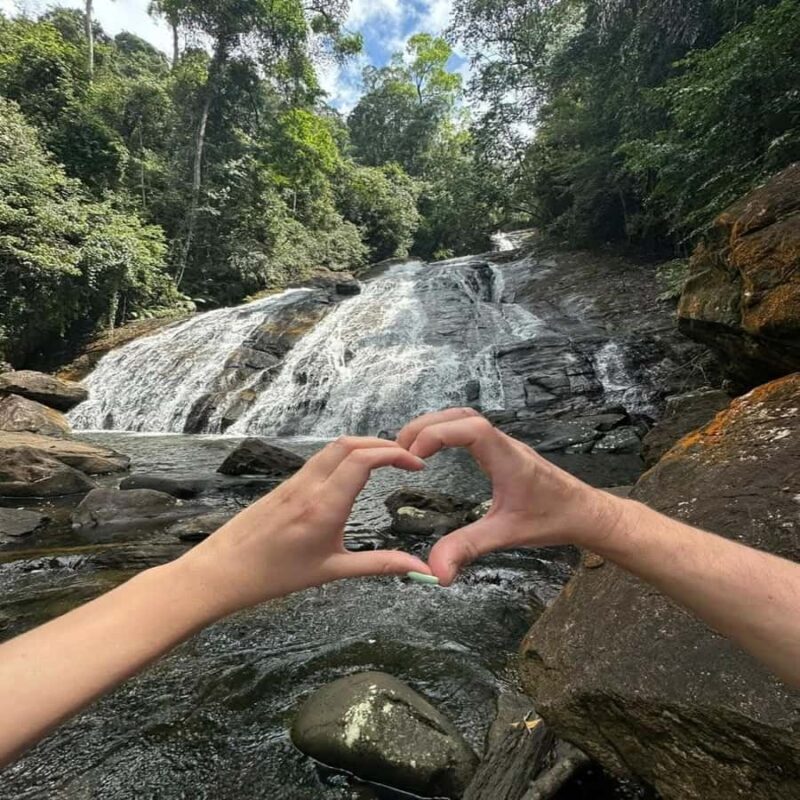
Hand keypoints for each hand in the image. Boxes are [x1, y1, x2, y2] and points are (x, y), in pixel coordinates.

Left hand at [178, 437, 431, 616]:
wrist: (222, 570)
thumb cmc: (275, 575)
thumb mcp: (332, 570)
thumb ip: (379, 565)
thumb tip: (419, 569)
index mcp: (324, 505)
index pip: (363, 460)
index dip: (394, 454)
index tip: (416, 465)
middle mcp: (310, 485)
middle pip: (350, 444)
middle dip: (383, 444)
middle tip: (406, 458)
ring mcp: (295, 481)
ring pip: (333, 448)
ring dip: (362, 446)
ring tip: (386, 461)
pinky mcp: (285, 484)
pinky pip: (319, 459)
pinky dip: (344, 456)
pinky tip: (353, 474)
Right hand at [397, 409, 622, 584]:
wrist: (586, 512)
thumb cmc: (553, 518)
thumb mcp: (507, 535)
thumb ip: (468, 549)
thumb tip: (436, 572)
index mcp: (507, 458)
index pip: (469, 428)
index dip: (437, 433)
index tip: (413, 455)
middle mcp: (504, 444)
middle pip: (461, 416)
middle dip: (427, 425)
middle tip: (399, 447)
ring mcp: (504, 445)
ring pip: (466, 418)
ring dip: (437, 425)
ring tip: (411, 445)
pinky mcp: (503, 451)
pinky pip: (472, 429)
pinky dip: (448, 432)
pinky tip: (436, 449)